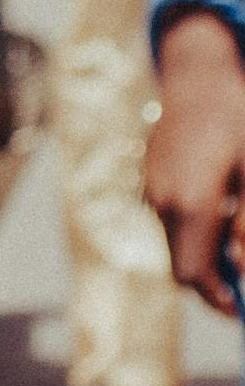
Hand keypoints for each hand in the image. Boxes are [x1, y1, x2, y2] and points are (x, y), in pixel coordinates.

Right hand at [149, 15, 244, 308]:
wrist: (198, 74)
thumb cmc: (237, 121)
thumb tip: (243, 269)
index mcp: (190, 203)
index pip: (193, 275)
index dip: (217, 299)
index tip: (240, 310)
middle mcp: (163, 201)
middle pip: (182, 267)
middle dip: (212, 281)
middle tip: (242, 279)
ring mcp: (152, 189)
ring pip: (175, 246)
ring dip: (204, 255)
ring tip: (235, 230)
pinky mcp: (150, 179)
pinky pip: (170, 221)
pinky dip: (193, 231)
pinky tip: (218, 204)